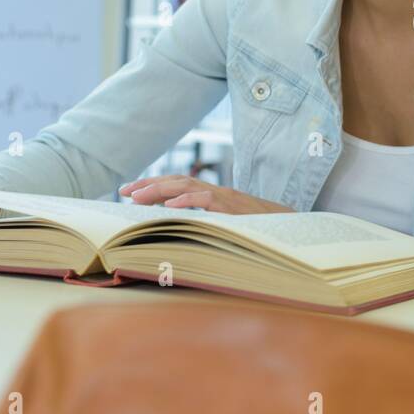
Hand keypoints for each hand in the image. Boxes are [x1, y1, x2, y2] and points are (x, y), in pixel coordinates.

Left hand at [119, 175, 291, 214]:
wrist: (290, 228)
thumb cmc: (257, 230)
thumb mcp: (225, 226)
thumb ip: (204, 224)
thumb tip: (175, 231)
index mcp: (211, 196)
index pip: (176, 184)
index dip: (152, 185)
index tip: (127, 191)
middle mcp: (215, 192)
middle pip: (176, 181)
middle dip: (148, 184)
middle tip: (123, 191)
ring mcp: (225, 198)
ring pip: (187, 186)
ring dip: (160, 190)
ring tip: (139, 197)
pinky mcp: (234, 207)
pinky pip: (208, 200)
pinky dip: (189, 200)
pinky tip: (171, 205)